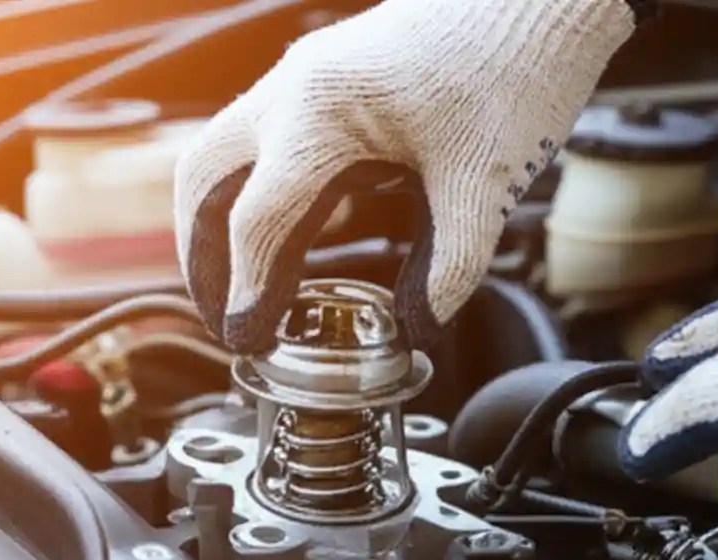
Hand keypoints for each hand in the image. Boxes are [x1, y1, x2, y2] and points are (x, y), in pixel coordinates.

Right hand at [175, 0, 634, 351]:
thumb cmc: (516, 65)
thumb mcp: (486, 182)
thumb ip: (451, 265)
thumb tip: (420, 327)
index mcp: (322, 113)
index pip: (258, 221)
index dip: (246, 289)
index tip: (245, 337)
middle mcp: (295, 88)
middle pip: (204, 180)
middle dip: (202, 253)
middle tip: (222, 311)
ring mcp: (304, 74)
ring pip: (222, 152)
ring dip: (216, 217)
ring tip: (238, 279)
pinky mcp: (325, 73)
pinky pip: (259, 135)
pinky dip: (250, 187)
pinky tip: (284, 227)